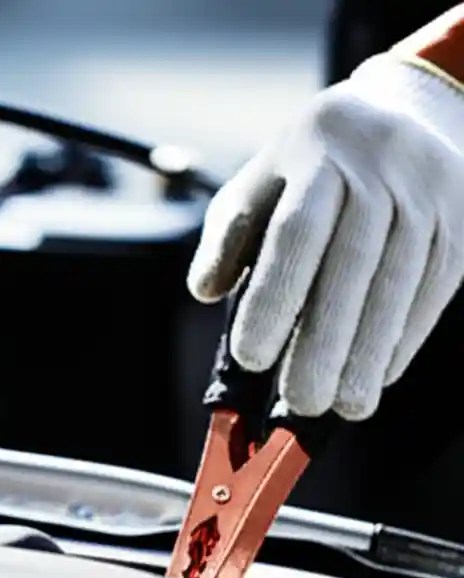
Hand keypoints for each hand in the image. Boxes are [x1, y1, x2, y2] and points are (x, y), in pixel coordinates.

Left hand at [187, 53, 463, 419]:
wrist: (408, 108)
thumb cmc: (311, 163)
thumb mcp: (259, 180)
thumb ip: (228, 237)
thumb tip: (203, 292)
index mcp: (319, 149)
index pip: (295, 232)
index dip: (273, 297)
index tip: (250, 357)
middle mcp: (381, 165)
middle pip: (353, 264)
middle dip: (325, 340)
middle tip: (300, 401)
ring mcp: (431, 191)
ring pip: (401, 282)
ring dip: (371, 351)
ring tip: (344, 405)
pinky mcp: (462, 220)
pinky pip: (436, 286)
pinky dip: (406, 336)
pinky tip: (380, 375)